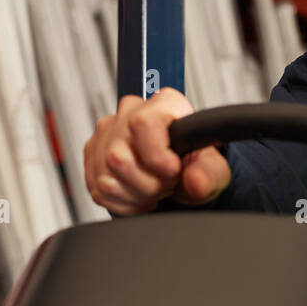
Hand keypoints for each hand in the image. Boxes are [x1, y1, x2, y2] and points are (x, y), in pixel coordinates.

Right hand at [84, 87, 231, 214]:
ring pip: (107, 178)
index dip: (157, 156)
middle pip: (119, 157)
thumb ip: (210, 173)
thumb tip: (195, 180)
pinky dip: (124, 201)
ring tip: (156, 186)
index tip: (173, 171)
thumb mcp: (214, 169)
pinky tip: (140, 192)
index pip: (143, 124)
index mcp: (163, 103)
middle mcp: (129, 112)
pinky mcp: (92, 157)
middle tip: (169, 181)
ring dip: (137, 194)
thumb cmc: (195, 164)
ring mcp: (106, 134)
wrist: (179, 176)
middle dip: (149, 183)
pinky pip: (99, 190)